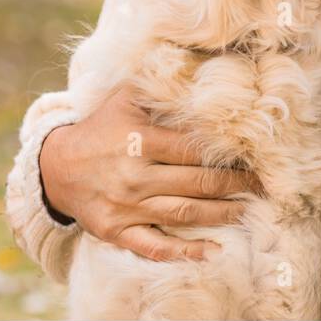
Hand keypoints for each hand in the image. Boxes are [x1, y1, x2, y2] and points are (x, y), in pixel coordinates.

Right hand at [39, 86, 264, 262]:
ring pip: (183, 213)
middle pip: (197, 182)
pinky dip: (184, 251)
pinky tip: (212, 251)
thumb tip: (200, 68)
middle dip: (236, 184)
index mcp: (141, 140)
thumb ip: (160, 86)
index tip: (255, 154)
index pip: (195, 149)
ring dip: (221, 214)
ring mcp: (126, 206)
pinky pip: (154, 246)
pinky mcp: (117, 231)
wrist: (56, 166)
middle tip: (264, 184)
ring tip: (250, 210)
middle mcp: (136, 175)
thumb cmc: (102, 127)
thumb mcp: (125, 98)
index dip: (228, 154)